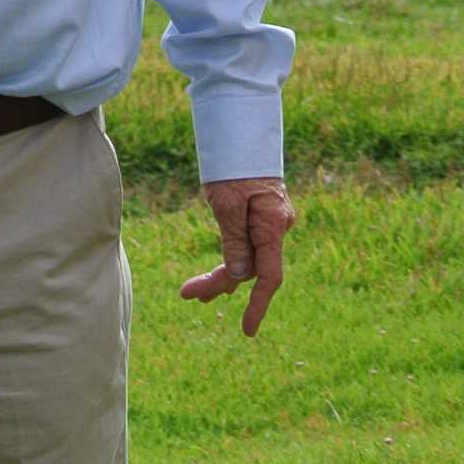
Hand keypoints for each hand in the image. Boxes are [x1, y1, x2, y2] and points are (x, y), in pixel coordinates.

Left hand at [180, 176, 297, 335]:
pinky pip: (248, 245)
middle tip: (187, 295)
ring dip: (222, 275)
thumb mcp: (226, 203)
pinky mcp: (261, 217)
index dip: (258, 305)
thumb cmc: (232, 164)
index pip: (269, 276)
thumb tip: (241, 276)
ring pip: (248, 258)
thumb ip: (235, 241)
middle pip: (253, 269)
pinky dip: (230, 258)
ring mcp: (270, 222)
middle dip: (221, 284)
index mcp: (272, 226)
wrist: (242, 132)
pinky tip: (217, 274)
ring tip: (193, 292)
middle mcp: (276, 227)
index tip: (246, 330)